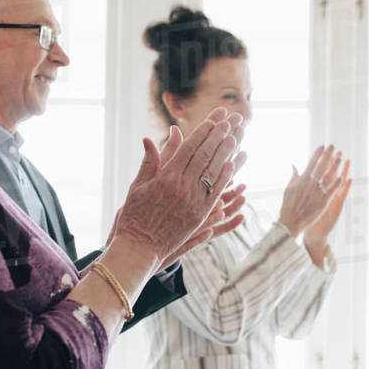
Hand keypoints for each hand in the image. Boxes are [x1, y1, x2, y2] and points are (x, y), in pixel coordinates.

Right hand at [111, 109, 245, 265]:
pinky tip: (232, 165)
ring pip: (214, 172)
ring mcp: (193, 202)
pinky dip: (225, 177)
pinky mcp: (200, 216)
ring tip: (235, 138)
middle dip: (218, 137)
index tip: (214, 120)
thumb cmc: (134, 216)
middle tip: (230, 122)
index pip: (189, 149)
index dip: (203, 133)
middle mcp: (182, 188)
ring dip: (226, 153)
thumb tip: (147, 138)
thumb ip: (148, 162)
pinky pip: (216, 192)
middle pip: (205, 157)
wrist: (140, 248)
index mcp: (166, 178)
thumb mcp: (137, 186)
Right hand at [277, 145, 347, 237]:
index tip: (323, 146)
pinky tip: (342, 177)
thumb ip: (294, 176)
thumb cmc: (288, 205)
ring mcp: (317, 193)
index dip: (318, 154)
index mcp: (302, 180)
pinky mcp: (323, 202)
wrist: (290, 221)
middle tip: (333, 147)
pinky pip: (331, 191)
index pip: (311, 163)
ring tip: (340, 158)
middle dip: (327, 155)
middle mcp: (310, 184)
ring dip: (335, 167)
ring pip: (328, 177)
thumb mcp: (289, 188)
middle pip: (321, 166)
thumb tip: (294, 165)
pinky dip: (337, 184)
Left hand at [304, 161, 351, 265]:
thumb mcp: (308, 201)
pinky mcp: (336, 207)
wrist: (315, 232)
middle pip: (330, 174)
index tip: (324, 150)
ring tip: (346, 161)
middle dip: (333, 163)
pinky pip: (341, 196)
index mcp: (320, 190)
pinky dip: (345, 188)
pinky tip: (348, 179)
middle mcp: (327, 193)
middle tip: (337, 151)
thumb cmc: (310, 217)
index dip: (322, 162)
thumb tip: (300, 176)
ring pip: (338, 183)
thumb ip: (304, 188)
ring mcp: (333, 199)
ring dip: (342, 172)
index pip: (321, 172)